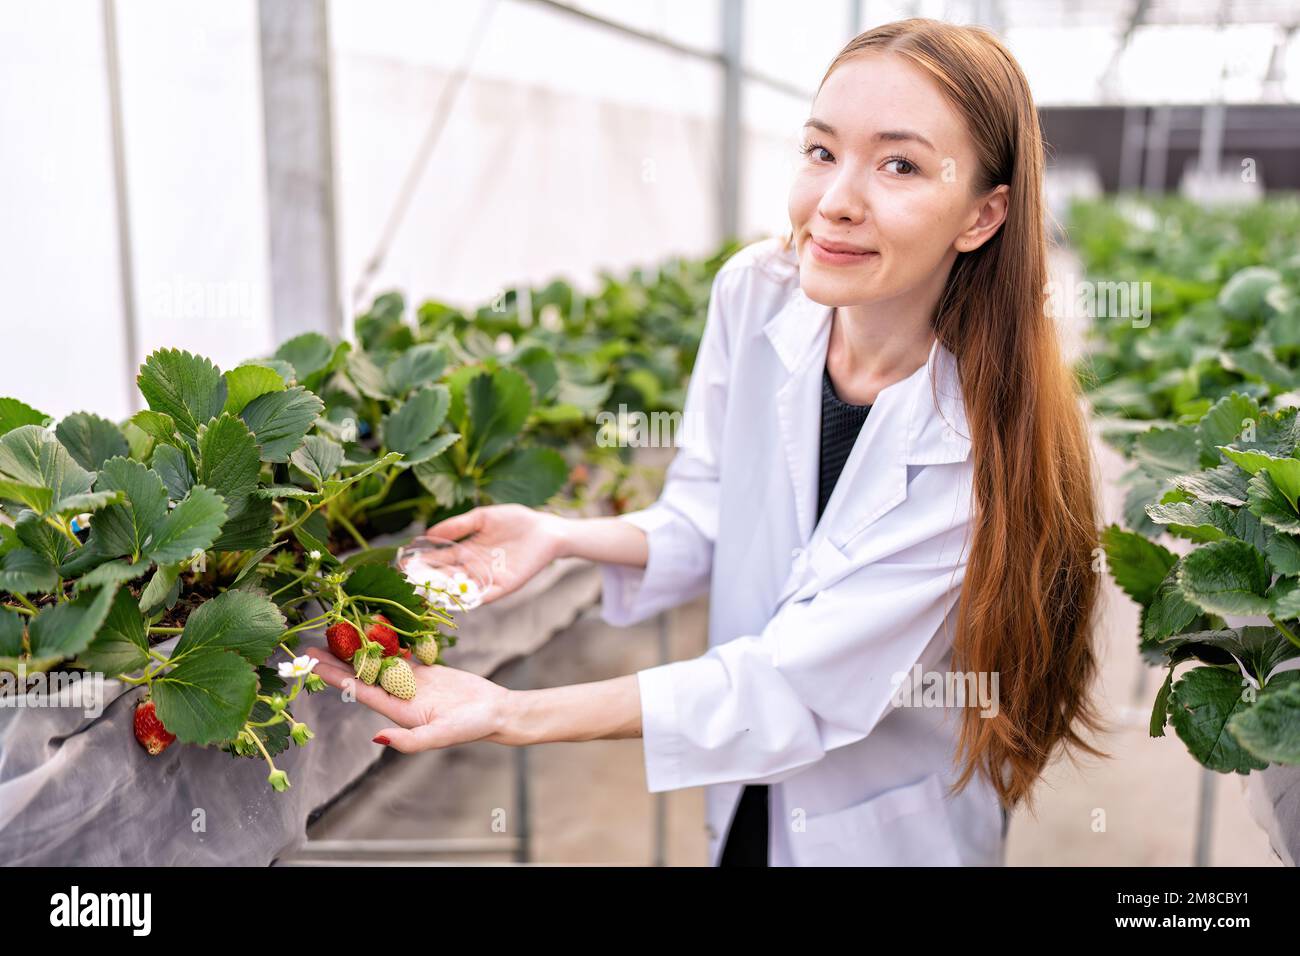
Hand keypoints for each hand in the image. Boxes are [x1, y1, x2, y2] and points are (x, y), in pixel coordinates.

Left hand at [305, 648, 515, 752]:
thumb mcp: (440, 736)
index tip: (312, 664)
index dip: (334, 677)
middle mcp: (399, 696)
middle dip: (336, 661)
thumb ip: (410, 741)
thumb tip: (377, 739)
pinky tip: (373, 630)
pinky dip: (386, 642)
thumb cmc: (471, 727)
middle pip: (361, 675)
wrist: (496, 712)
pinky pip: (401, 654)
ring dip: (357, 649)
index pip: (358, 690)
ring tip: (336, 634)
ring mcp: (412, 683)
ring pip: (378, 662)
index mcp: (398, 711)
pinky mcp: (426, 672)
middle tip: (312, 646)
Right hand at [411, 503, 569, 606]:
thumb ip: (458, 525)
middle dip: (426, 579)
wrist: (546, 529)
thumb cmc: (516, 521)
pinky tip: (457, 599)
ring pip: (461, 588)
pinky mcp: (504, 586)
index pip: (439, 558)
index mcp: (466, 551)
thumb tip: (429, 533)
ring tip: (425, 592)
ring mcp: (488, 578)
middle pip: (446, 576)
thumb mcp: (483, 518)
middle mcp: (473, 568)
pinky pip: (485, 595)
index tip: (402, 563)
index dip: (421, 561)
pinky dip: (472, 598)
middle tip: (406, 581)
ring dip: (444, 591)